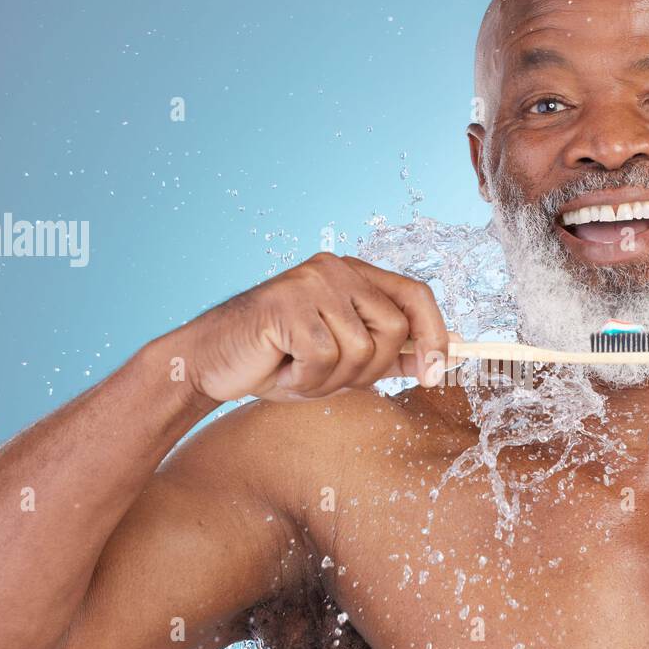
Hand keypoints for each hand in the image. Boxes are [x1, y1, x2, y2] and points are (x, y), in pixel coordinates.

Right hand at [180, 253, 450, 402]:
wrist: (210, 362)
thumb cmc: (276, 362)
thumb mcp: (341, 362)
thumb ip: (386, 355)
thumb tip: (438, 362)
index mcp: (352, 275)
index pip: (416, 295)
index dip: (435, 335)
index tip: (436, 373)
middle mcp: (336, 269)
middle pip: (394, 328)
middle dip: (371, 369)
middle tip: (329, 376)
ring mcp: (312, 282)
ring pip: (360, 349)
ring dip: (332, 379)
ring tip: (297, 370)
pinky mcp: (289, 303)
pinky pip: (325, 358)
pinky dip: (306, 380)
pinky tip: (281, 369)